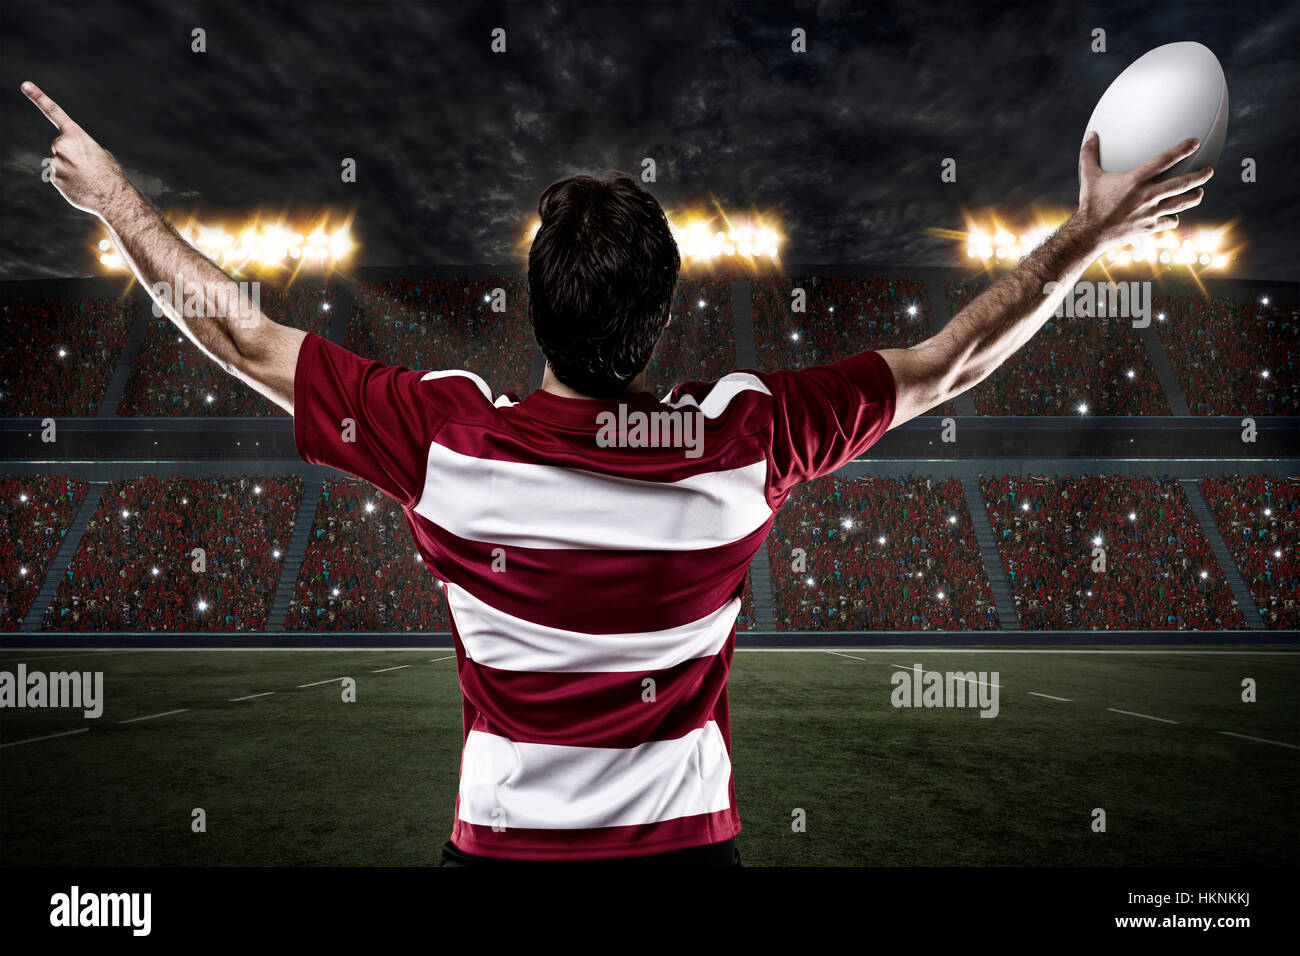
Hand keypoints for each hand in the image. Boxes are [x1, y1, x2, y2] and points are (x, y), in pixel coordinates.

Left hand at [21, 81, 129, 218]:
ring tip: (86, 179)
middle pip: (61, 146)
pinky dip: (68, 181)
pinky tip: (80, 186)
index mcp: (76, 135)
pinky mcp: (53, 178)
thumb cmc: (110, 175)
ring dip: (70, 170)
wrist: (113, 198)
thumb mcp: (99, 153)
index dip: (38, 97)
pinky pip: (58, 176)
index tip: (25, 85)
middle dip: (71, 155)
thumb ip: (81, 148)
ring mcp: (56, 162)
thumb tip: (69, 158)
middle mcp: (62, 146)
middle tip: (88, 167)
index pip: (54, 112)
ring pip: (59, 163)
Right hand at [1074, 130, 1213, 251]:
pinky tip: (1175, 216)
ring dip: (1194, 197)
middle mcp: (1148, 195)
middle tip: (1209, 170)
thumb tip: (1090, 134)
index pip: (1165, 160)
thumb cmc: (1089, 203)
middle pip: (1183, 183)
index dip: (1183, 149)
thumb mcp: (1089, 176)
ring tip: (1200, 192)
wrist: (1089, 234)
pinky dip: (1173, 219)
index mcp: (1136, 180)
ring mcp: (1151, 212)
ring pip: (1182, 203)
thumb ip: (1090, 154)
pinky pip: (1169, 222)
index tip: (1195, 142)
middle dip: (1200, 175)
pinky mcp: (1149, 227)